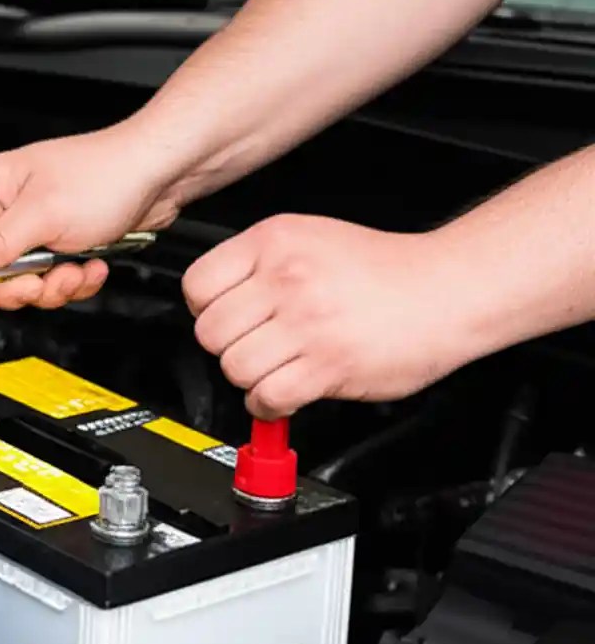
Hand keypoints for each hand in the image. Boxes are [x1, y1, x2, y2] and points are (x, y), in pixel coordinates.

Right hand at [0, 122, 187, 310]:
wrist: (158, 175)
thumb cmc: (106, 174)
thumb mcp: (43, 215)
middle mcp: (6, 208)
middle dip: (20, 286)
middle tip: (42, 280)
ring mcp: (35, 228)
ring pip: (23, 283)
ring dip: (53, 286)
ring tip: (74, 269)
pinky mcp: (60, 244)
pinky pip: (52, 281)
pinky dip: (74, 281)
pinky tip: (90, 266)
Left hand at [182, 214, 468, 418]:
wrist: (447, 289)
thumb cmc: (382, 269)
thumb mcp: (309, 238)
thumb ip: (257, 264)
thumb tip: (212, 302)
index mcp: (275, 241)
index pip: (197, 285)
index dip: (205, 309)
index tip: (224, 317)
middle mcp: (287, 278)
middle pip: (210, 333)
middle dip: (228, 347)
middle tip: (254, 346)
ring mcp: (307, 322)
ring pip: (234, 368)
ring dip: (250, 378)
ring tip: (275, 368)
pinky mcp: (328, 364)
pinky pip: (268, 397)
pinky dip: (269, 406)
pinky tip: (286, 391)